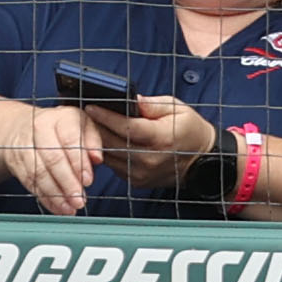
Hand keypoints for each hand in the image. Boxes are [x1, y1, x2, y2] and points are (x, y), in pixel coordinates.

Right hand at [0, 104, 101, 216]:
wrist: (24, 125)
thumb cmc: (62, 129)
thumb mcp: (82, 126)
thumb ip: (93, 141)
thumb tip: (96, 158)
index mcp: (61, 117)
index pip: (69, 138)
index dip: (79, 161)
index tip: (87, 181)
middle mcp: (40, 127)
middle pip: (52, 157)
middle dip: (67, 183)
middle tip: (79, 200)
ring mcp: (24, 144)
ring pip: (38, 172)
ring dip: (55, 194)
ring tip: (70, 208)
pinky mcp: (15, 160)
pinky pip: (29, 182)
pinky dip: (45, 198)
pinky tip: (57, 207)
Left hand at [88, 95, 216, 191]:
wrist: (202, 160)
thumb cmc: (189, 129)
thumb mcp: (176, 108)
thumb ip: (152, 104)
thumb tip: (131, 100)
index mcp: (161, 139)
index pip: (128, 128)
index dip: (107, 117)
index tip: (90, 106)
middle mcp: (150, 159)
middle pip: (114, 143)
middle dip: (94, 127)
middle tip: (79, 112)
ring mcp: (142, 174)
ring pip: (110, 156)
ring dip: (95, 141)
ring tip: (84, 123)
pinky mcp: (137, 181)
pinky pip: (114, 165)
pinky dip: (104, 152)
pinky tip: (97, 138)